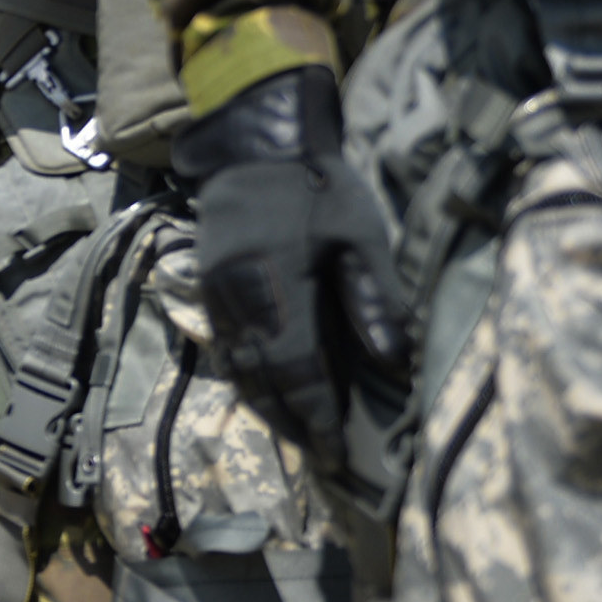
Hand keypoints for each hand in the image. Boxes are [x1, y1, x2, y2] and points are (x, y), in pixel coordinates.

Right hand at [172, 68, 409, 462]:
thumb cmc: (317, 186)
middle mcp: (238, 299)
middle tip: (321, 457)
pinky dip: (249, 380)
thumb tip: (392, 362)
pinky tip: (269, 394)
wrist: (254, 144)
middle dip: (292, 424)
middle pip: (262, 381)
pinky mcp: (209, 290)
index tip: (337, 451)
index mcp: (278, 285)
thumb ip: (374, 298)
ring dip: (268, 408)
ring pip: (240, 370)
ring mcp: (217, 297)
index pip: (297, 369)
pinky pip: (227, 351)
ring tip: (298, 436)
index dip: (317, 416)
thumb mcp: (360, 233)